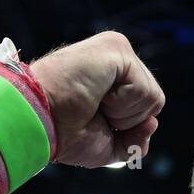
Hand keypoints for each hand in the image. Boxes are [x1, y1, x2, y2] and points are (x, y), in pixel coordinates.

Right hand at [29, 31, 165, 167]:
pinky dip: (122, 105)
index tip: (92, 122)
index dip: (126, 127)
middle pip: (153, 103)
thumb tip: (153, 123)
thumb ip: (135, 141)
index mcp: (113, 78)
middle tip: (92, 112)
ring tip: (93, 102)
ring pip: (152, 98)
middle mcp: (117, 59)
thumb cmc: (64, 133)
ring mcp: (117, 50)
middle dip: (127, 121)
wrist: (40, 122)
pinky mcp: (117, 47)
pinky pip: (145, 91)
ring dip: (123, 113)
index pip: (145, 108)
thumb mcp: (108, 146)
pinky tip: (97, 95)